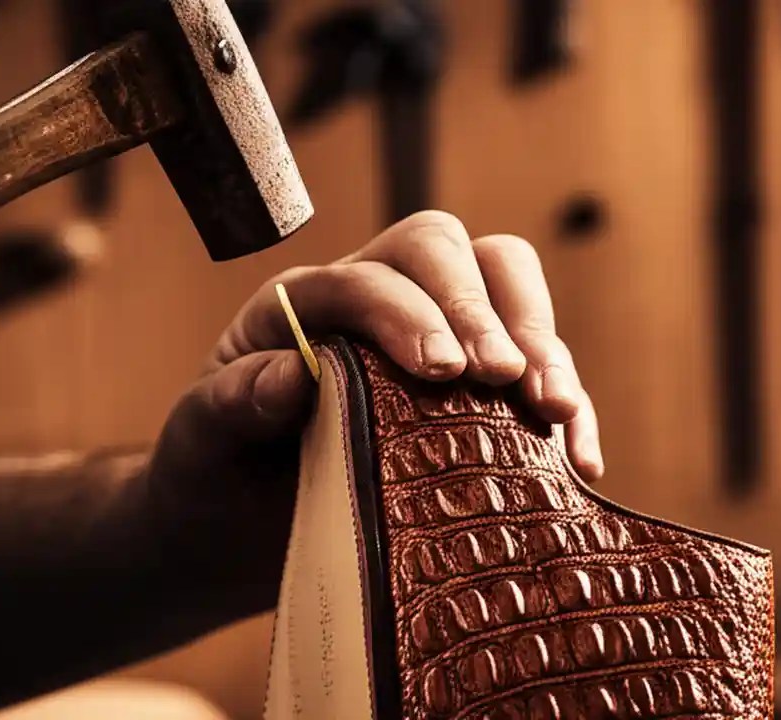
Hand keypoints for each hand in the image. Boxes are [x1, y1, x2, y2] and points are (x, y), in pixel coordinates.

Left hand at [145, 210, 601, 612]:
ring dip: (542, 342)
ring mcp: (438, 344)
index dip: (409, 311)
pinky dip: (569, 408)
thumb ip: (231, 402)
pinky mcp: (480, 398)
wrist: (234, 526)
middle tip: (503, 377)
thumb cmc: (216, 469)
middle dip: (484, 310)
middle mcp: (380, 304)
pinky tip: (578, 457)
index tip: (442, 371)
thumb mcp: (202, 438)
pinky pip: (540, 374)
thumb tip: (289, 378)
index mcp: (308, 302)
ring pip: (509, 289)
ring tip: (550, 408)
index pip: (371, 276)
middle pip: (452, 253)